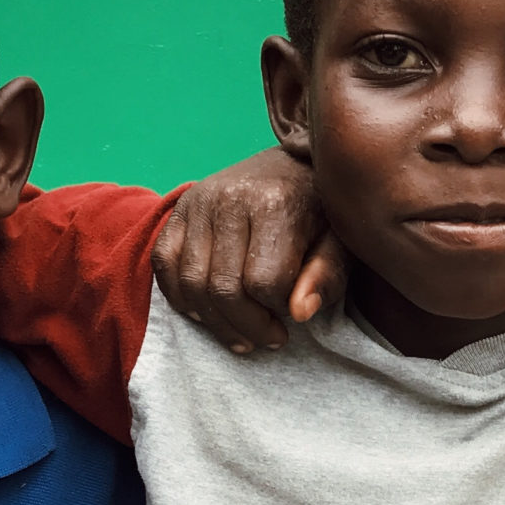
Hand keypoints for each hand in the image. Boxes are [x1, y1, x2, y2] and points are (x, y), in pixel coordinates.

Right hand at [151, 149, 343, 353]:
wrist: (292, 165)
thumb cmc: (320, 213)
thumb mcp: (339, 243)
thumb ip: (325, 278)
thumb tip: (299, 313)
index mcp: (276, 203)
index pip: (264, 282)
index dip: (278, 313)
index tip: (291, 318)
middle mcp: (231, 198)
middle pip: (224, 288)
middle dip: (246, 326)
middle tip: (267, 339)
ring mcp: (199, 201)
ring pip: (192, 283)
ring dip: (215, 322)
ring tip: (241, 334)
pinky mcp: (180, 208)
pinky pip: (164, 264)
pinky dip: (180, 297)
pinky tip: (207, 313)